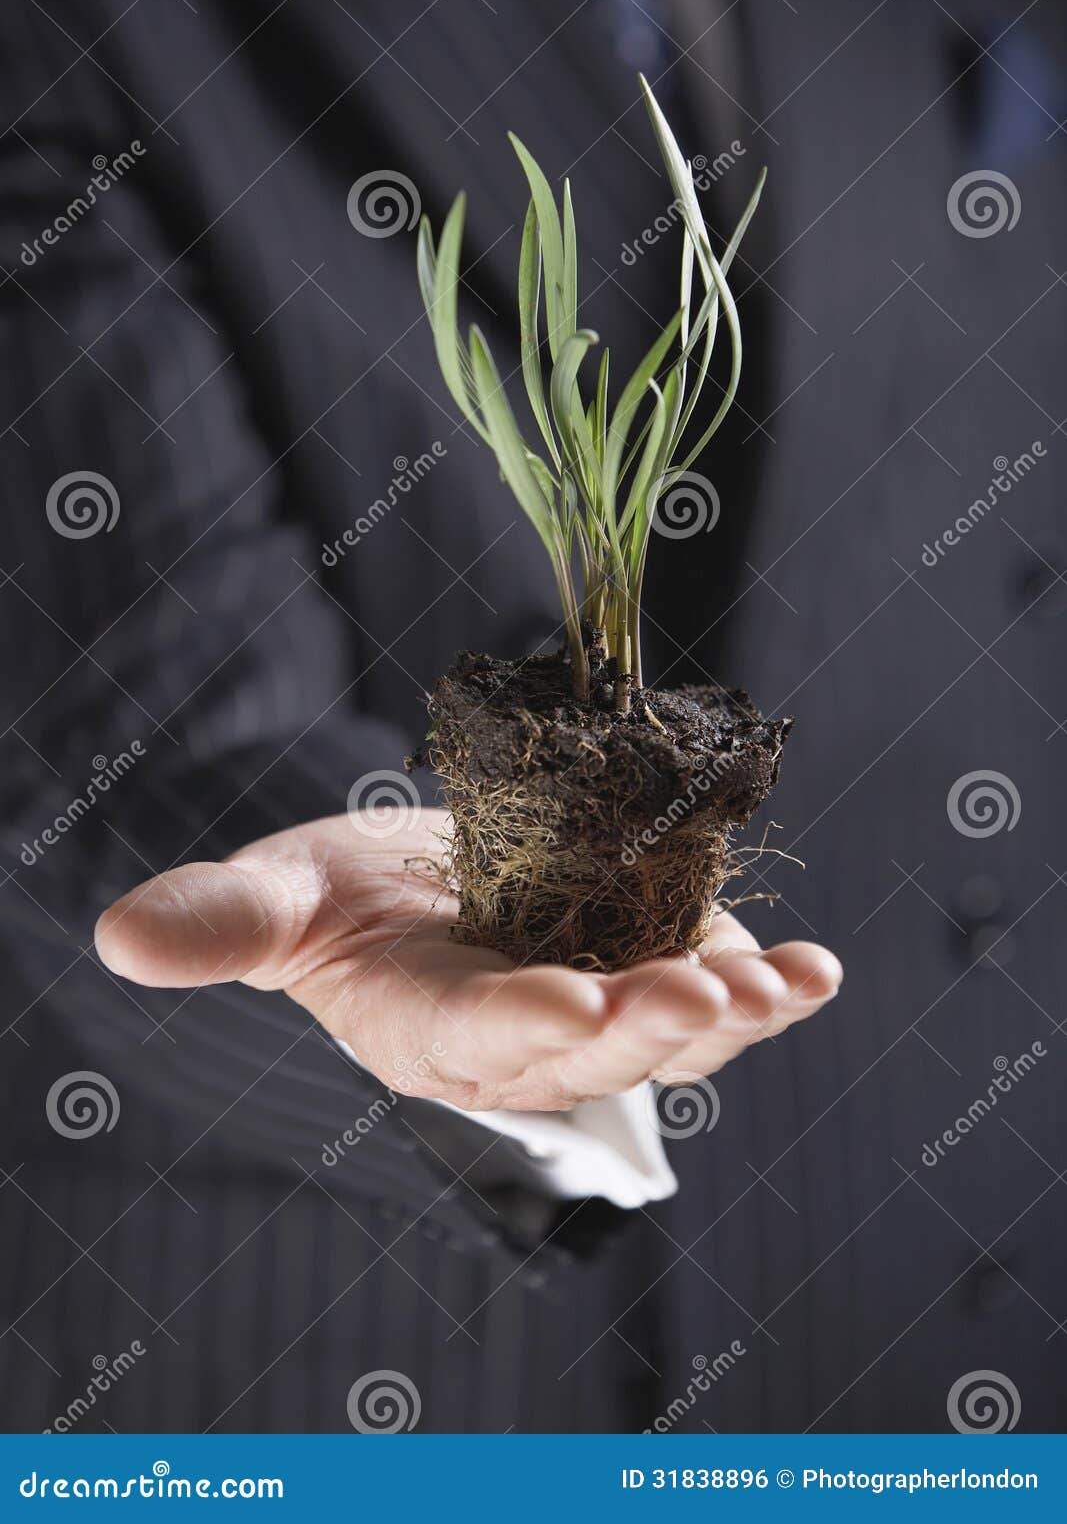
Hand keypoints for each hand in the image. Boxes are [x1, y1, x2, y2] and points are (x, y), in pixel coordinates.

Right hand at [95, 808, 841, 1111]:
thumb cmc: (336, 897)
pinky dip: (770, 986)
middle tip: (698, 995)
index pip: (472, 1041)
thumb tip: (117, 937)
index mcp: (426, 1029)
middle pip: (588, 1051)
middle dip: (645, 1030)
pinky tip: (815, 972)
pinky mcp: (650, 967)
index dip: (518, 1027)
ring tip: (782, 988)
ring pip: (668, 1036)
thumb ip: (219, 921)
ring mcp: (598, 1009)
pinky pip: (716, 988)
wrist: (418, 885)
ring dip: (730, 1020)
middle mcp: (522, 1040)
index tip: (569, 1007)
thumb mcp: (277, 894)